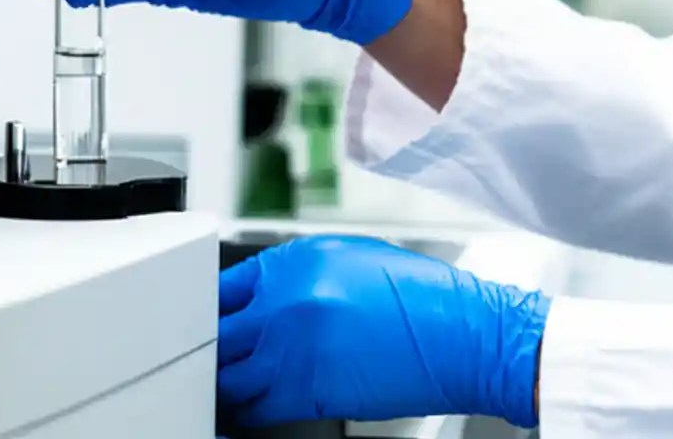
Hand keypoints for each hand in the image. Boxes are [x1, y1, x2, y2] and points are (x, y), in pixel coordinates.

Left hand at [217, 236, 549, 427]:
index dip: (212, 308)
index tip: (211, 322)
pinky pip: (252, 409)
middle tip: (207, 357)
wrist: (465, 335)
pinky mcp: (308, 392)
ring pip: (226, 377)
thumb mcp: (351, 259)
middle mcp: (284, 302)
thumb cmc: (421, 297)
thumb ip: (298, 275)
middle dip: (210, 346)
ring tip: (222, 387)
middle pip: (216, 332)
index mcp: (293, 261)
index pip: (222, 285)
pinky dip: (242, 413)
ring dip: (221, 383)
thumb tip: (264, 297)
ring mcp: (292, 349)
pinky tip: (243, 410)